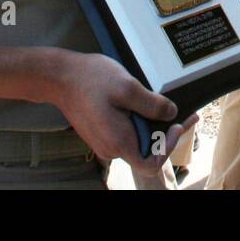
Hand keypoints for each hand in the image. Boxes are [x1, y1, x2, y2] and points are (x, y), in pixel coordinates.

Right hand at [53, 52, 197, 177]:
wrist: (60, 77)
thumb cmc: (90, 80)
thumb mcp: (128, 87)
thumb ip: (152, 104)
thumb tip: (171, 114)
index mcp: (118, 142)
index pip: (151, 163)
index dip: (168, 147)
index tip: (175, 125)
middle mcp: (110, 148)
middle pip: (146, 151)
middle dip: (163, 132)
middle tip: (179, 111)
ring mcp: (104, 142)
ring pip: (137, 141)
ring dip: (151, 125)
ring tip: (160, 103)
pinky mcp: (102, 133)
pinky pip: (126, 133)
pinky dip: (138, 121)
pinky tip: (141, 103)